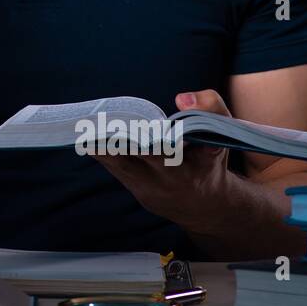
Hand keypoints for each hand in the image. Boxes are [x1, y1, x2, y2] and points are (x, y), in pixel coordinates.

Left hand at [86, 89, 233, 229]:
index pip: (160, 150)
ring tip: (82, 121)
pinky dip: (102, 150)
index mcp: (190, 168)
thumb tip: (181, 99)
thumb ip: (211, 107)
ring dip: (100, 143)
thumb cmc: (212, 161)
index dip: (139, 135)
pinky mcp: (137, 192)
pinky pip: (115, 169)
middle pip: (131, 158)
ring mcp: (149, 190)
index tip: (121, 120)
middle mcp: (166, 182)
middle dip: (112, 137)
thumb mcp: (224, 132)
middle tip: (92, 117)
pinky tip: (87, 133)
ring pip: (117, 164)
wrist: (209, 206)